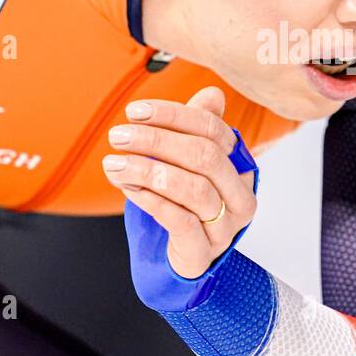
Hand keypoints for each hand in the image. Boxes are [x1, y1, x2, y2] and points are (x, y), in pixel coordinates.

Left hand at [101, 86, 256, 278]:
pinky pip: (181, 221)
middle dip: (157, 140)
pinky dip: (152, 200)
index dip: (173, 115)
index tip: (134, 111)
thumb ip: (197, 131)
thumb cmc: (184, 206)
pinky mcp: (203, 253)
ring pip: (194, 189)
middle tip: (119, 135)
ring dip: (148, 171)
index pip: (213, 130)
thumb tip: (212, 94)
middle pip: (205, 156)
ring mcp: (225, 228)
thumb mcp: (187, 165)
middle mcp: (241, 196)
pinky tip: (128, 188)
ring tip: (114, 164)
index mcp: (240, 167)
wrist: (179, 261)